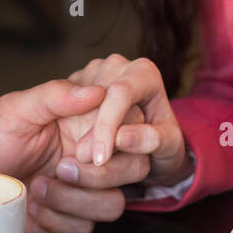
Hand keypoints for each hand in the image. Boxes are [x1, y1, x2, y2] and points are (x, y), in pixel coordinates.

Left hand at [0, 80, 150, 232]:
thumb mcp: (15, 109)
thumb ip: (54, 95)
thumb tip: (95, 90)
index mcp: (84, 124)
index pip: (128, 127)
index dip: (115, 139)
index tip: (84, 145)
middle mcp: (89, 157)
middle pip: (133, 169)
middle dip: (97, 175)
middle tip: (61, 167)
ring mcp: (82, 191)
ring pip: (113, 203)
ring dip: (73, 200)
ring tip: (38, 186)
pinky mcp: (69, 220)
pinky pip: (84, 228)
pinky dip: (56, 219)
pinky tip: (31, 206)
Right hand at [66, 54, 189, 186]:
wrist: (152, 147)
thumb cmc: (165, 144)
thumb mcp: (169, 146)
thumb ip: (152, 140)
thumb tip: (122, 137)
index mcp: (143, 73)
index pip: (120, 93)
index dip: (107, 125)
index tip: (100, 158)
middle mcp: (116, 67)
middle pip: (94, 100)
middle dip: (89, 136)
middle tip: (87, 165)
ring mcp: (92, 74)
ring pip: (76, 104)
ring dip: (76, 137)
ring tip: (84, 163)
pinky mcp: (74, 86)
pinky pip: (63, 108)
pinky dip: (67, 132)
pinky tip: (76, 153)